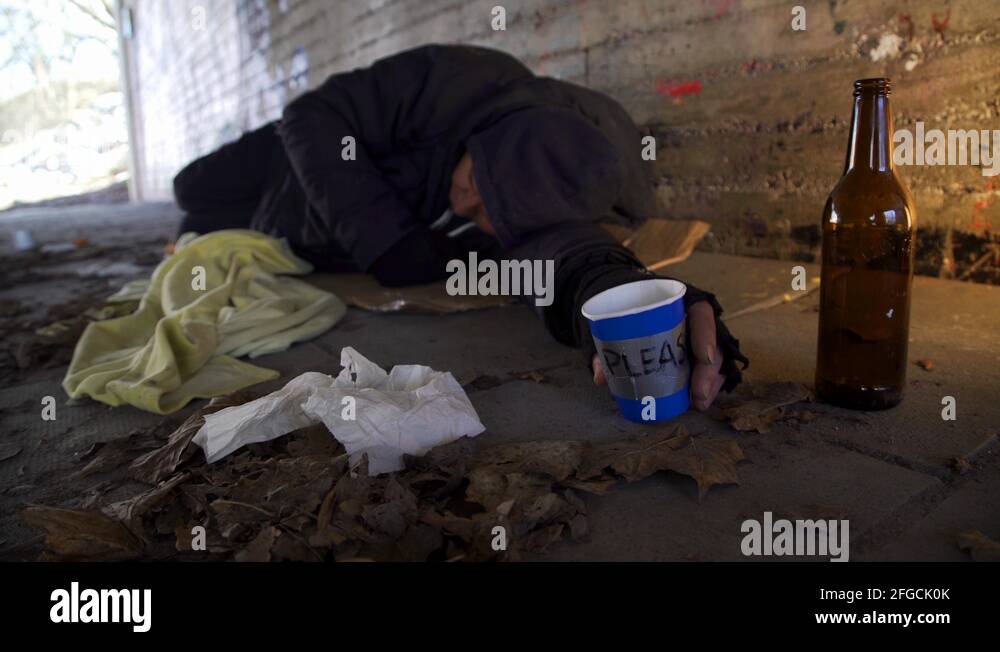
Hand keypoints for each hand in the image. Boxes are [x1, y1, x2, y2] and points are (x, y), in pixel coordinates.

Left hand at [592, 300, 724, 410]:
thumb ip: (607, 345)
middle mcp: (694, 320)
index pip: (701, 313)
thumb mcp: (615, 321)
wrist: (627, 304)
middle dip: (709, 371)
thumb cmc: (626, 310)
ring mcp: (698, 338)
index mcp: (680, 302)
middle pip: (712, 342)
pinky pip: (708, 370)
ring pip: (714, 360)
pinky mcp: (696, 355)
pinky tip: (698, 402)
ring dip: (710, 383)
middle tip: (697, 395)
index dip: (706, 334)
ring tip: (698, 403)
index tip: (704, 357)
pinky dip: (706, 386)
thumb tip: (601, 377)